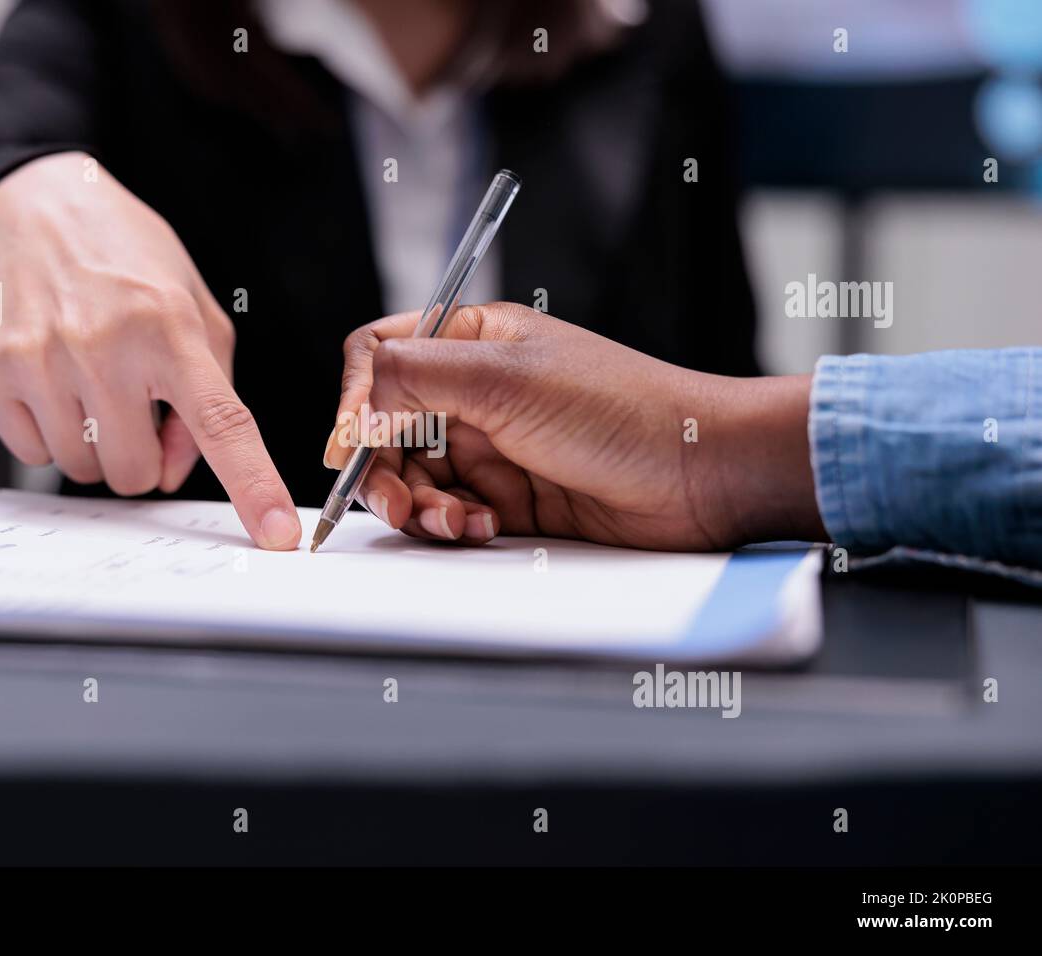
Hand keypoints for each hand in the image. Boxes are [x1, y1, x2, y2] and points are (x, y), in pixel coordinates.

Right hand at [0, 152, 299, 549]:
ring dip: (95, 443)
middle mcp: (103, 344)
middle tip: (135, 404)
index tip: (277, 534)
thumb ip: (209, 395)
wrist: (38, 208)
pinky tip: (53, 380)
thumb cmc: (129, 263)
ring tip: (92, 381)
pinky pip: (30, 452)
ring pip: (82, 468)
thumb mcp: (196, 312)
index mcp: (170, 326)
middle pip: (135, 473)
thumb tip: (174, 471)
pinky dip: (49, 432)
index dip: (253, 485)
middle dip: (142, 454)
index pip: (222, 424)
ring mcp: (39, 358)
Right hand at [325, 303, 825, 549]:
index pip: (381, 357)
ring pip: (415, 478)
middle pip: (387, 427)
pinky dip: (453, 525)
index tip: (346, 445)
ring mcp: (493, 445)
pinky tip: (482, 528)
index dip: (354, 400)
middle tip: (394, 502)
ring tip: (454, 520)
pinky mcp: (510, 497)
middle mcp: (476, 390)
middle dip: (382, 468)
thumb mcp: (507, 378)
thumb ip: (416, 376)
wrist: (700, 477)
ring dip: (420, 505)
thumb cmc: (622, 411)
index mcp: (472, 338)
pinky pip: (451, 512)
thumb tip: (353, 400)